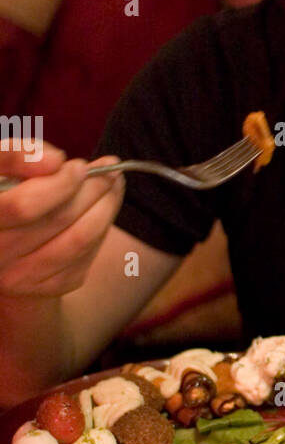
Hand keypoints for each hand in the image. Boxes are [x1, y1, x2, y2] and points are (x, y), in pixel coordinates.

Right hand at [0, 145, 124, 297]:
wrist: (2, 247)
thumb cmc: (4, 196)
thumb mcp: (1, 169)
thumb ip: (18, 155)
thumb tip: (55, 162)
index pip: (22, 207)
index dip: (58, 185)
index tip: (80, 167)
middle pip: (56, 220)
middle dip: (91, 189)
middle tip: (108, 169)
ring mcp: (18, 276)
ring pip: (78, 239)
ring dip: (106, 206)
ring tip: (114, 183)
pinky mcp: (45, 287)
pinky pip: (86, 254)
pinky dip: (102, 226)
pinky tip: (105, 207)